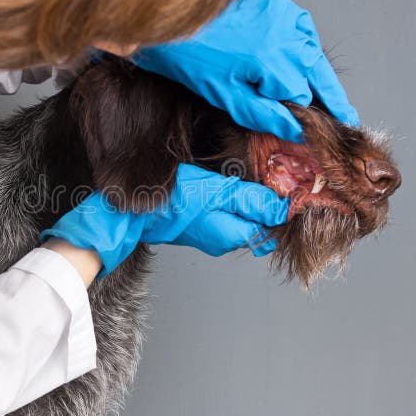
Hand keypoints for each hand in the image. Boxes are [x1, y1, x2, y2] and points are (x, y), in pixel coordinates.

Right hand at [40, 164, 289, 276]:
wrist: (131, 213)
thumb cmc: (171, 200)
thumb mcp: (217, 190)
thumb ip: (252, 198)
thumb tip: (284, 207)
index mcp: (233, 234)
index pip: (273, 224)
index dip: (281, 203)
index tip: (284, 180)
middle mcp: (225, 241)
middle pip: (258, 222)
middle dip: (263, 201)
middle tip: (261, 174)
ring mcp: (211, 236)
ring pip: (241, 218)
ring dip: (245, 200)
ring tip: (239, 176)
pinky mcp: (199, 228)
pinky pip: (223, 217)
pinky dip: (228, 202)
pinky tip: (220, 185)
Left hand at [134, 0, 359, 142]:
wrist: (170, 15)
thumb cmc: (192, 59)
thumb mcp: (227, 97)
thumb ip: (265, 115)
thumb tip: (296, 130)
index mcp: (277, 61)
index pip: (304, 98)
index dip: (304, 115)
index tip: (316, 131)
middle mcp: (288, 33)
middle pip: (318, 73)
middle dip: (329, 96)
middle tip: (349, 117)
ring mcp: (285, 13)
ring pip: (312, 49)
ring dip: (316, 69)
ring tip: (328, 94)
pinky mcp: (277, 1)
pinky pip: (301, 28)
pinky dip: (303, 44)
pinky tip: (300, 58)